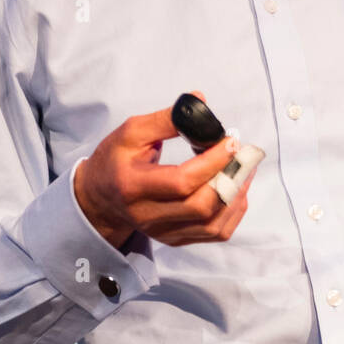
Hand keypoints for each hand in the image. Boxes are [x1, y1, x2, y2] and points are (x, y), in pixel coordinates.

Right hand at [74, 90, 255, 248]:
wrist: (99, 198)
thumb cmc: (115, 160)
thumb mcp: (131, 132)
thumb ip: (166, 119)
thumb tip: (202, 103)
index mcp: (133, 186)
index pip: (180, 181)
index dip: (212, 162)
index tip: (230, 141)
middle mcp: (147, 215)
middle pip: (200, 206)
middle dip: (230, 178)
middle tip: (242, 153)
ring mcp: (163, 232)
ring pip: (212, 225)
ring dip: (236, 195)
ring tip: (244, 168)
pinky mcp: (175, 240)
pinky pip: (214, 233)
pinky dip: (233, 211)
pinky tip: (237, 188)